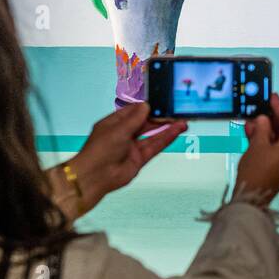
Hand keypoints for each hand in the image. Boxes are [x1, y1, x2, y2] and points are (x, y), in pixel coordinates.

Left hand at [61, 104, 186, 216]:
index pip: (133, 111)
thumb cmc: (100, 150)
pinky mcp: (139, 159)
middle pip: (145, 123)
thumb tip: (146, 106)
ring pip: (152, 135)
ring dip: (167, 128)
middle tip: (175, 111)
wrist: (95, 177)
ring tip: (182, 122)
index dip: (147, 107)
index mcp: (113, 123)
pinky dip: (165, 139)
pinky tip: (176, 131)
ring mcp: (131, 147)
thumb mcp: (119, 129)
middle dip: (160, 117)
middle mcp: (123, 134)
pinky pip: (154, 146)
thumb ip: (135, 118)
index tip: (161, 101)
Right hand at [234, 93, 278, 205]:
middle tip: (260, 108)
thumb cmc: (256, 172)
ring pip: (278, 139)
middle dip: (271, 119)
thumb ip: (261, 128)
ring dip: (266, 130)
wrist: (251, 198)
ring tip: (251, 121)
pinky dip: (265, 141)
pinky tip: (252, 134)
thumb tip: (263, 120)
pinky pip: (274, 149)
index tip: (272, 97)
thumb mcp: (257, 144)